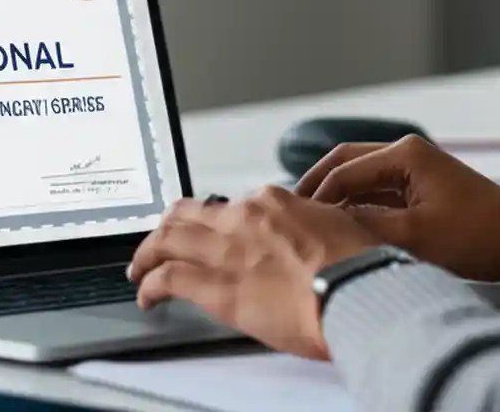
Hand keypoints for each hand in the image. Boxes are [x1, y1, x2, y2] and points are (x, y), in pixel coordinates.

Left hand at [128, 186, 380, 358]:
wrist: (358, 289)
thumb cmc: (361, 265)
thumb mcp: (343, 225)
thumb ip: (316, 226)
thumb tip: (316, 238)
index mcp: (273, 202)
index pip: (229, 207)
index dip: (213, 221)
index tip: (211, 233)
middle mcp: (242, 218)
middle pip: (186, 215)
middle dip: (166, 228)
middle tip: (157, 244)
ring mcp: (225, 251)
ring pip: (167, 241)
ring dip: (146, 254)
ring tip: (138, 269)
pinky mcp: (216, 287)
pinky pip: (168, 279)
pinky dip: (150, 286)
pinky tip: (146, 296)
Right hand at [295, 135, 499, 282]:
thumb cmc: (478, 238)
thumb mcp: (414, 237)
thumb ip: (365, 225)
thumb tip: (325, 224)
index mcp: (405, 154)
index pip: (344, 171)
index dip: (317, 197)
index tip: (297, 223)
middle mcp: (407, 153)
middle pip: (346, 162)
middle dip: (318, 186)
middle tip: (292, 211)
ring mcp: (415, 168)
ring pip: (360, 175)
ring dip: (336, 195)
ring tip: (311, 221)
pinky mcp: (421, 186)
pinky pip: (378, 190)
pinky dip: (356, 204)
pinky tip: (342, 226)